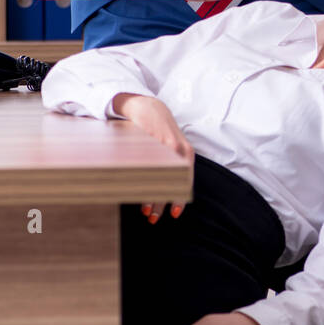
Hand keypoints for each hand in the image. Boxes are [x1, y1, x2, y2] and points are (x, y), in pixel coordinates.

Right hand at [113, 93, 189, 223]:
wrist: (148, 107)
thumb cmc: (159, 132)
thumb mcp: (170, 148)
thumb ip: (172, 166)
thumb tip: (166, 192)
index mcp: (186, 154)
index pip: (186, 181)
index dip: (180, 198)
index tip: (175, 214)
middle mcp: (178, 149)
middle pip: (173, 182)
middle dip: (162, 202)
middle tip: (153, 217)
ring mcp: (164, 144)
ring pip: (160, 176)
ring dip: (151, 195)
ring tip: (144, 209)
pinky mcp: (150, 138)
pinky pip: (148, 163)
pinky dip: (143, 179)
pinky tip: (137, 188)